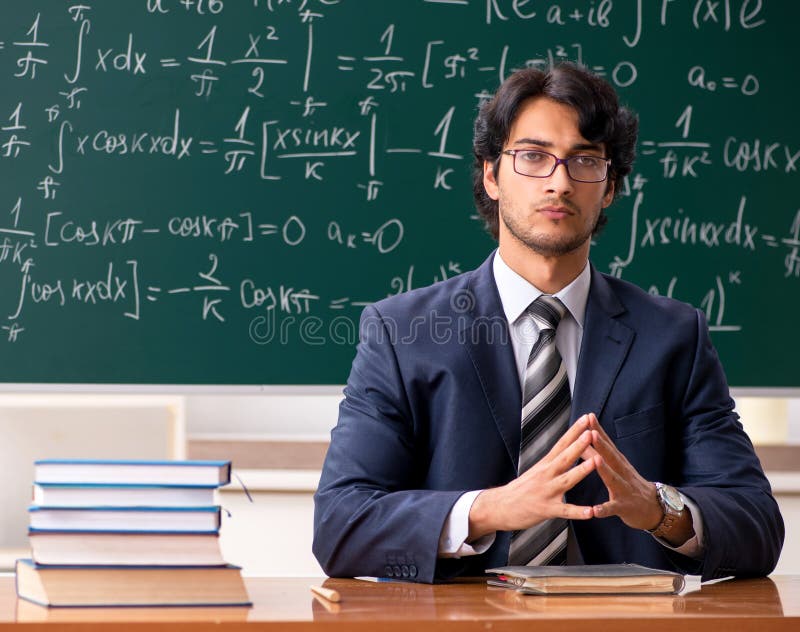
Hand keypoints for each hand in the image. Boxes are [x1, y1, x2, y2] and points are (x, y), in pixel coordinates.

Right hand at [468, 414, 600, 539]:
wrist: (499, 506)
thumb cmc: (520, 489)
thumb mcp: (536, 470)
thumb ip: (553, 461)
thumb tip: (568, 447)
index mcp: (545, 464)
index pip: (561, 444)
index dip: (574, 431)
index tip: (586, 418)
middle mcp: (546, 475)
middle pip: (565, 457)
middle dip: (579, 444)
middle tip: (591, 432)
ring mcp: (546, 491)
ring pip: (567, 480)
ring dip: (582, 470)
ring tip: (596, 461)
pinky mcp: (546, 509)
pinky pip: (565, 511)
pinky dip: (578, 511)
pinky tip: (590, 512)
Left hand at [583, 413, 662, 530]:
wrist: (655, 508)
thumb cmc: (629, 483)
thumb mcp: (616, 466)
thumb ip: (598, 453)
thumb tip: (582, 438)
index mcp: (618, 462)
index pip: (607, 443)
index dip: (598, 430)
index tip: (588, 416)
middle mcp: (622, 472)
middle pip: (611, 456)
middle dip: (601, 444)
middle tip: (590, 432)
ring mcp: (624, 489)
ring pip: (613, 479)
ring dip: (604, 469)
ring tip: (595, 460)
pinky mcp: (624, 507)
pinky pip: (613, 508)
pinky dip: (604, 509)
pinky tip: (595, 510)